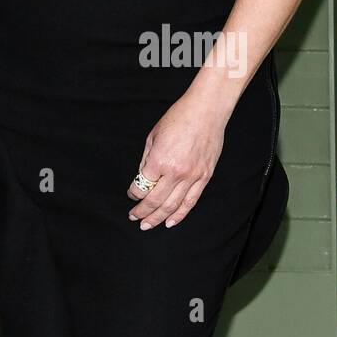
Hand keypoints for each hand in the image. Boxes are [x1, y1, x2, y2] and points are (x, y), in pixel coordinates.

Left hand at [126, 94, 226, 230]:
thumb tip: (142, 177)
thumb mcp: (153, 136)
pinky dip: (180, 215)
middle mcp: (175, 172)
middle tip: (134, 217)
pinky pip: (190, 202)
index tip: (131, 194)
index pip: (142, 186)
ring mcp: (192, 177)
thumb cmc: (178, 118)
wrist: (205, 111)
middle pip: (155, 200)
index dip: (133, 194)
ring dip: (158, 218)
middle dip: (142, 211)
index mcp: (159, 160)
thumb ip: (147, 159)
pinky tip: (170, 222)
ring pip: (172, 206)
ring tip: (147, 225)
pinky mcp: (204, 177)